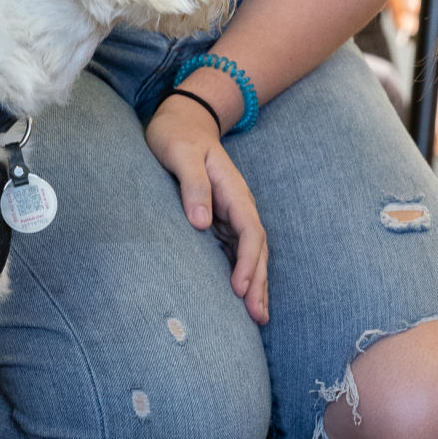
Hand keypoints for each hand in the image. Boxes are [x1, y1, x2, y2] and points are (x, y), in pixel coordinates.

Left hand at [144, 94, 268, 324]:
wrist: (182, 120)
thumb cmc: (177, 135)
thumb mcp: (181, 153)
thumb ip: (192, 185)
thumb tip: (201, 223)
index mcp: (233, 190)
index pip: (249, 231)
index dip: (248, 261)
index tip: (241, 288)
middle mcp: (237, 204)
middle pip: (256, 248)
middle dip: (259, 282)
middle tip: (258, 316)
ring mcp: (230, 213)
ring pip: (249, 253)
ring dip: (255, 283)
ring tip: (257, 317)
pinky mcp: (219, 219)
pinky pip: (235, 251)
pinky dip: (241, 273)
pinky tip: (240, 296)